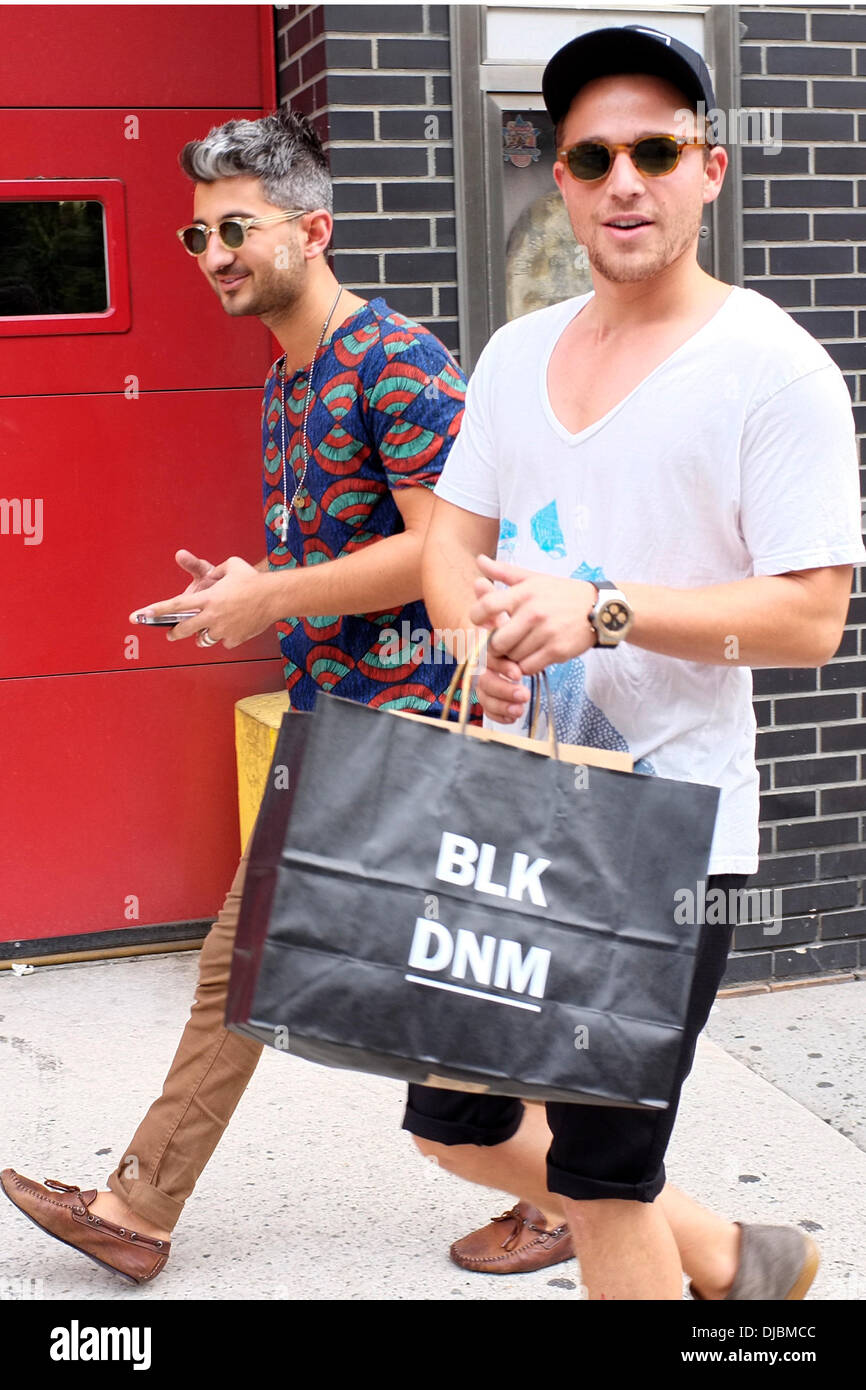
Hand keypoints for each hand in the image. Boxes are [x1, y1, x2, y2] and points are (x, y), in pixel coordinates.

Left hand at [132, 555, 277, 648]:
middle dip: (175, 632)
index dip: (157, 611)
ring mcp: (223, 630)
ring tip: (208, 628)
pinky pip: (224, 641)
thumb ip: (214, 570)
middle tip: (171, 632)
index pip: (175, 605)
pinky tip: (232, 628)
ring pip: (204, 639)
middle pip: (184, 629)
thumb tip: (208, 575)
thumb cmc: (252, 580)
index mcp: (207, 598)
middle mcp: (212, 616)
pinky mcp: (234, 639)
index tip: (141, 615)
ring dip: (203, 635)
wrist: (274, 597)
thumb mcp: (230, 565)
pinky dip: (225, 636)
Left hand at [469, 554, 595, 675]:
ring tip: (520, 647)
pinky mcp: (557, 650)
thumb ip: (504, 572)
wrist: (600, 607)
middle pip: (496, 641)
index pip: (487, 606)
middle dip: (495, 645)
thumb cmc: (561, 593)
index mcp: (525, 592)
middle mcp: (534, 612)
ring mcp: (546, 633)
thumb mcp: (534, 579)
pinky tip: (531, 656)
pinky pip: (529, 667)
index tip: (479, 622)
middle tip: (501, 642)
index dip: (476, 618)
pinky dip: (526, 665)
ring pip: (512, 656)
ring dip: (512, 656)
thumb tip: (479, 560)